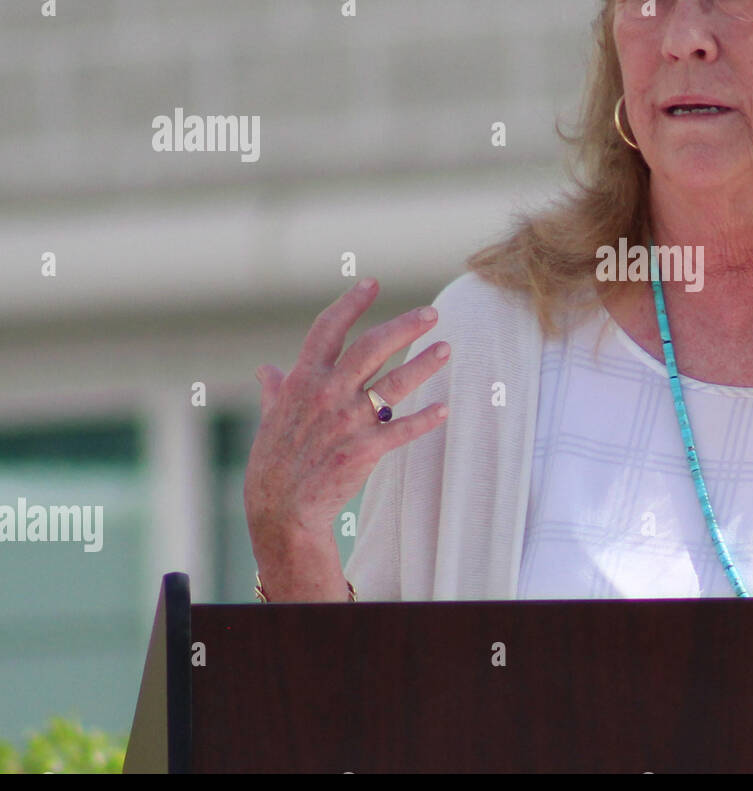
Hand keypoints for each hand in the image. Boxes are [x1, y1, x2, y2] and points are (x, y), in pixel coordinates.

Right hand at [243, 278, 449, 598]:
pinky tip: (444, 409)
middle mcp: (326, 393)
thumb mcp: (270, 417)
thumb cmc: (275, 460)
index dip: (350, 303)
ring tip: (447, 348)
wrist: (280, 507)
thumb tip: (267, 369)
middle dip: (405, 326)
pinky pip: (402, 429)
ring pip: (394, 383)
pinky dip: (425, 419)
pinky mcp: (364, 449)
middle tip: (431, 313)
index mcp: (303, 380)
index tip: (371, 283)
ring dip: (424, 364)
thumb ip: (275, 389)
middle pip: (371, 347)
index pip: (328, 329)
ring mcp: (347, 421)